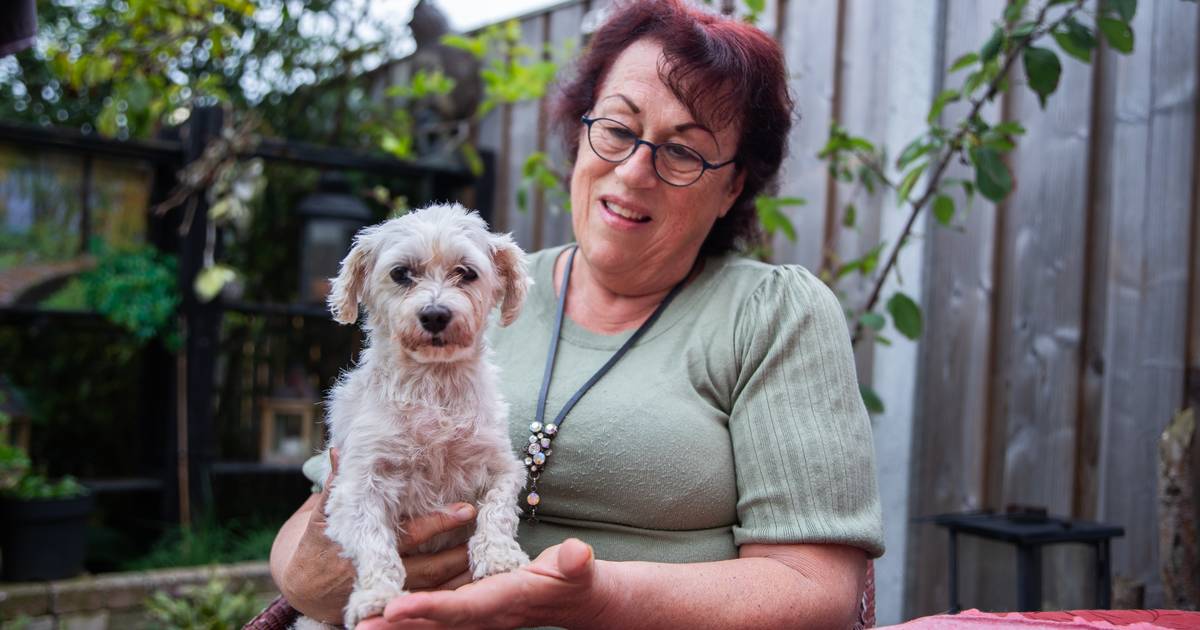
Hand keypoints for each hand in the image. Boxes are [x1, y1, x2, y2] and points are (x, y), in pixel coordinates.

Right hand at [274, 449, 476, 622]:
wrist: (304, 590)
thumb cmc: (318, 544)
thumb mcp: (323, 513)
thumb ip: (337, 483)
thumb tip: (340, 450)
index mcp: (363, 545)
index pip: (409, 533)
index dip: (439, 522)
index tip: (468, 509)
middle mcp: (377, 573)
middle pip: (428, 566)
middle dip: (460, 552)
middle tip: (489, 536)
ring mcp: (386, 594)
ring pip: (433, 588)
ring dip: (461, 575)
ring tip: (488, 558)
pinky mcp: (393, 608)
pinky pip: (428, 602)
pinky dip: (450, 592)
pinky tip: (472, 580)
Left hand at [356, 538, 605, 629]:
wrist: (573, 599)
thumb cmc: (573, 578)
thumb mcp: (577, 569)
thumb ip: (575, 563)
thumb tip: (578, 554)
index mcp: (503, 600)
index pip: (462, 608)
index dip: (429, 610)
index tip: (396, 608)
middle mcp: (484, 615)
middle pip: (435, 624)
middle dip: (398, 625)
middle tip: (360, 624)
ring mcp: (475, 618)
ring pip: (430, 625)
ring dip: (395, 626)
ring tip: (358, 624)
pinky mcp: (468, 613)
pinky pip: (434, 621)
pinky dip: (406, 621)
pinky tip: (379, 618)